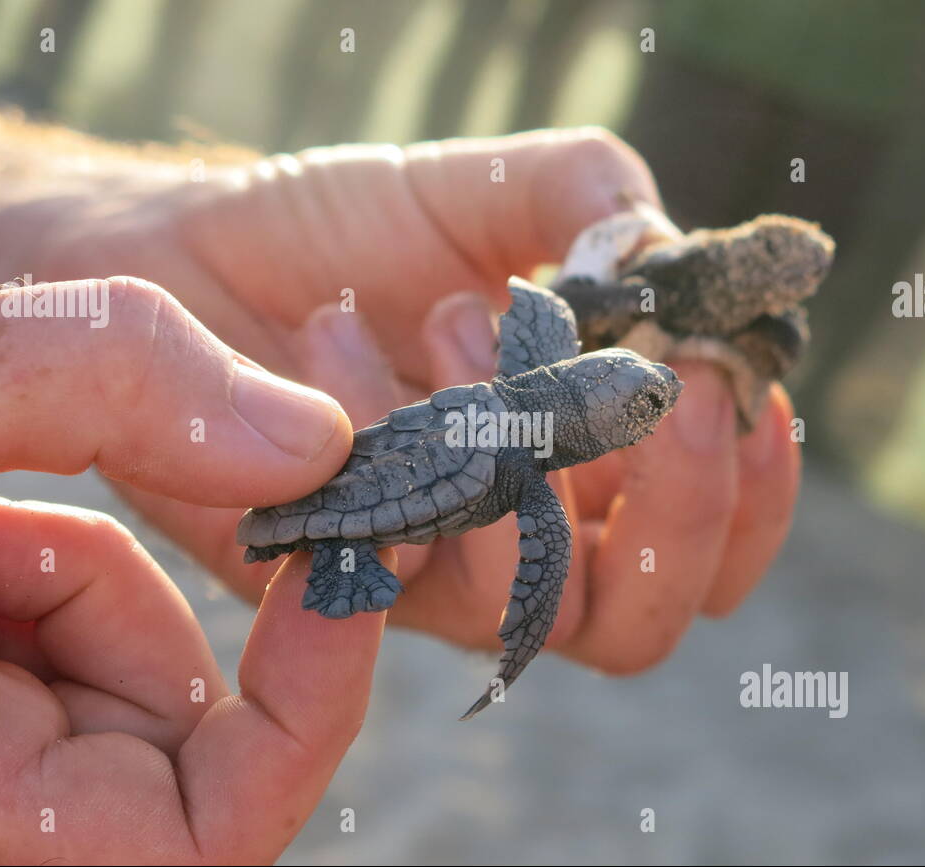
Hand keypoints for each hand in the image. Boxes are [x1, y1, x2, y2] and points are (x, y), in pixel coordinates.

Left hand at [0, 128, 799, 676]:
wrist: (177, 251)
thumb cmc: (342, 229)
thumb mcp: (484, 190)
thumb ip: (589, 206)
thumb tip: (663, 262)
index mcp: (583, 463)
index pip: (708, 539)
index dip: (747, 495)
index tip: (737, 393)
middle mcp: (516, 536)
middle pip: (640, 617)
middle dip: (671, 518)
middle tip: (657, 394)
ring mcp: (422, 565)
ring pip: (523, 608)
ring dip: (512, 455)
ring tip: (450, 318)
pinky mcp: (326, 570)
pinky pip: (390, 557)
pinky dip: (380, 438)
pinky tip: (333, 333)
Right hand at [0, 278, 384, 862]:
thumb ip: (115, 384)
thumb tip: (316, 440)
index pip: (209, 836)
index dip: (311, 707)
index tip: (341, 564)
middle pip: (181, 750)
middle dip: (141, 607)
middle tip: (52, 506)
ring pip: (124, 688)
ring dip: (75, 575)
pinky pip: (62, 660)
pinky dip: (35, 578)